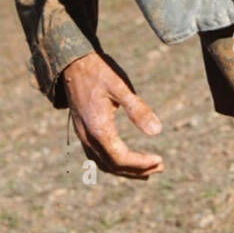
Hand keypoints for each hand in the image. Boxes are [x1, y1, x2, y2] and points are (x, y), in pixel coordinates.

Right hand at [63, 49, 163, 179]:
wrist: (72, 63)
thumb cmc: (99, 71)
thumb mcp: (121, 86)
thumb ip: (138, 109)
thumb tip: (157, 131)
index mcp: (99, 128)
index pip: (121, 158)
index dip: (141, 163)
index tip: (160, 160)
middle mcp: (89, 137)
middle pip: (113, 165)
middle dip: (138, 170)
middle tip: (161, 166)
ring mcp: (83, 136)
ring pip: (104, 164)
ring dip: (127, 170)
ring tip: (149, 170)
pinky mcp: (83, 131)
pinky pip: (97, 157)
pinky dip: (114, 163)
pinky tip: (126, 159)